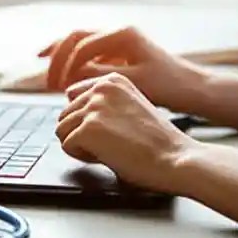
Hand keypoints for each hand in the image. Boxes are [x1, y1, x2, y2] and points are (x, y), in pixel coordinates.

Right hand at [38, 27, 208, 110]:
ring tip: (46, 72)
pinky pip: (89, 52)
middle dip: (57, 56)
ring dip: (62, 56)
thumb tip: (70, 78)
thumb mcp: (132, 82)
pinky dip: (74, 62)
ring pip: (81, 41)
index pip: (82, 43)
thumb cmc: (169, 86)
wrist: (193, 89)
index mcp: (123, 34)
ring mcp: (119, 41)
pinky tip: (64, 76)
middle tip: (46, 79)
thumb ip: (100, 78)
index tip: (57, 86)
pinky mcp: (120, 53)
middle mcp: (119, 32)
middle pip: (76, 36)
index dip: (65, 65)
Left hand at [55, 72, 196, 193]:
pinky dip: (82, 157)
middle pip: (65, 115)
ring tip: (109, 148)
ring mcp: (94, 107)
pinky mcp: (88, 129)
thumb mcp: (131, 107)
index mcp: (112, 80)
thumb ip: (104, 103)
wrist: (175, 158)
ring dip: (80, 145)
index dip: (88, 120)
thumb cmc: (158, 141)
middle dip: (81, 134)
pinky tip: (107, 155)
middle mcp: (101, 88)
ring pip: (62, 130)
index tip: (109, 130)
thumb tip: (71, 105)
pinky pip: (66, 146)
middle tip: (112, 143)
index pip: (74, 97)